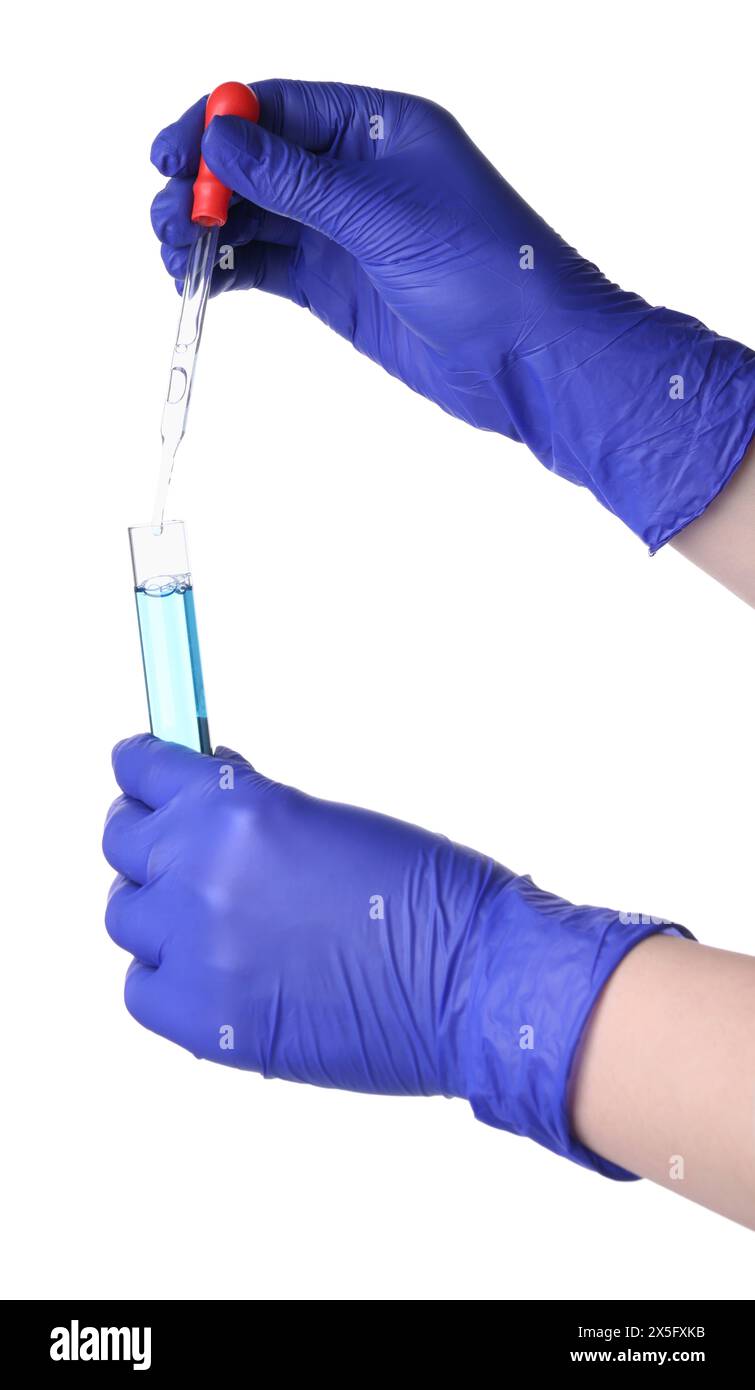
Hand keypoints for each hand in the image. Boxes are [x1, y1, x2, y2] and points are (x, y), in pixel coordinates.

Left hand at [103, 735, 501, 1096]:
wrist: (475, 982)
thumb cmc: (428, 896)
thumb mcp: (328, 820)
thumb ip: (251, 810)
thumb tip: (203, 798)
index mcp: (235, 808)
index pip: (140, 772)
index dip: (143, 773)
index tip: (143, 776)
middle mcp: (201, 874)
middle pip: (122, 842)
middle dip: (150, 838)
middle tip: (180, 849)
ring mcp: (196, 951)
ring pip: (125, 916)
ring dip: (158, 909)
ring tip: (209, 918)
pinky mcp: (203, 1022)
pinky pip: (140, 989)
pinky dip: (163, 976)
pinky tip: (207, 969)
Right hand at [150, 81, 754, 550]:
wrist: (528, 357)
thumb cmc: (487, 270)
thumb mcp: (383, 215)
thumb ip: (298, 182)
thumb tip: (220, 141)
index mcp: (379, 129)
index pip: (279, 108)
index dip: (217, 125)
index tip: (170, 154)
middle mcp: (357, 175)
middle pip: (258, 161)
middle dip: (204, 182)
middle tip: (164, 213)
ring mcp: (344, 232)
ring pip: (256, 216)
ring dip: (208, 227)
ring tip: (171, 249)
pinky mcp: (337, 287)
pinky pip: (269, 266)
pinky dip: (232, 268)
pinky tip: (201, 277)